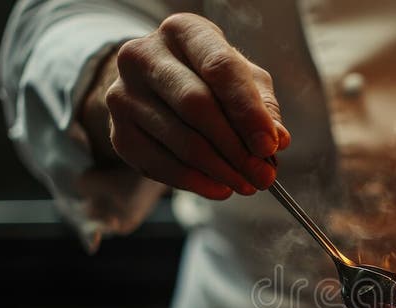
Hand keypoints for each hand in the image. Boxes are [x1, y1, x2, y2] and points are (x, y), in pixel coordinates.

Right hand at [80, 13, 290, 199]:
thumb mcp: (243, 78)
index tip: (270, 146)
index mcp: (184, 32)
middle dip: (236, 148)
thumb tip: (278, 140)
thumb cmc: (209, 79)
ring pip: (180, 141)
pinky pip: (160, 165)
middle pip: (196, 106)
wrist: (156, 87)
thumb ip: (263, 106)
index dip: (248, 112)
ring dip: (221, 170)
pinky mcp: (118, 132)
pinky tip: (219, 188)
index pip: (220, 69)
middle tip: (264, 176)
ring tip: (247, 184)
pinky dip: (195, 182)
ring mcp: (123, 95)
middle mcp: (144, 56)